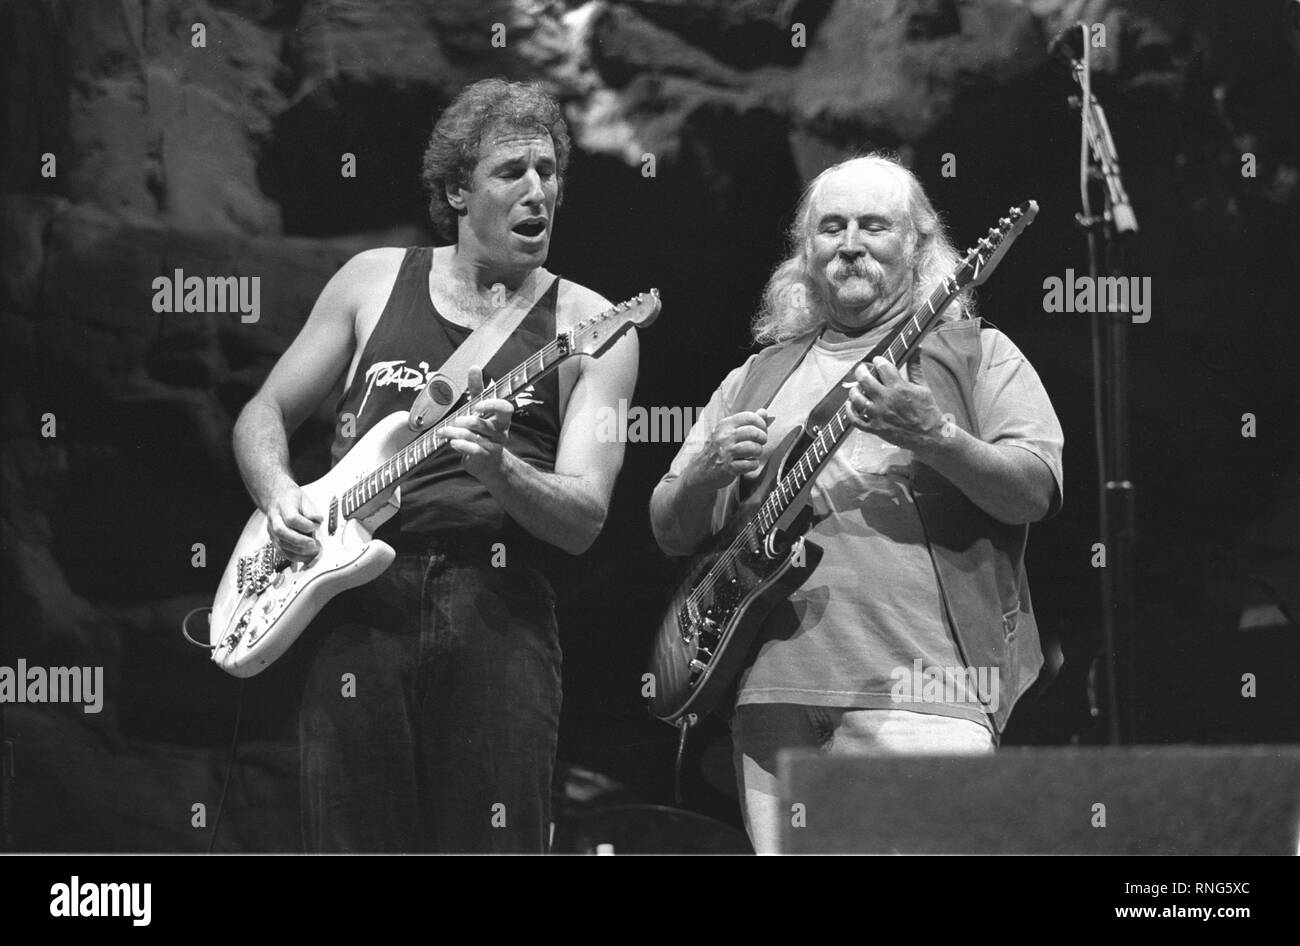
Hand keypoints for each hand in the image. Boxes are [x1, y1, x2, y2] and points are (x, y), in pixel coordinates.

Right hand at [265, 485, 321, 561]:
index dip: (305, 525)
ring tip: (313, 550)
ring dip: (298, 550)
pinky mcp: (273, 539)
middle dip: (300, 540)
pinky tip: (305, 556)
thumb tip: (318, 519)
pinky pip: (281, 551)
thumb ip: (311, 510)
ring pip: (280, 544)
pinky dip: (294, 556)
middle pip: (282, 532)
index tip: (316, 526)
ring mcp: (271, 530)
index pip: (292, 518)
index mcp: (283, 506)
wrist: (276, 499)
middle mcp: (274, 519)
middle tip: (314, 543)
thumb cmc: (291, 499)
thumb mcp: (304, 499)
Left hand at [441, 365, 513, 480]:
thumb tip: (474, 367)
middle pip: (483, 424)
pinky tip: (452, 442)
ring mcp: (492, 445)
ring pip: (472, 436)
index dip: (491, 405)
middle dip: (467, 421)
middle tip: (457, 420)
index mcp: (502, 418)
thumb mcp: (481, 411)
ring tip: (443, 431)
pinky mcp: (484, 457)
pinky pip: (472, 449)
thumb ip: (478, 390)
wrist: (489, 463)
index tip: (476, 405)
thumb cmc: (484, 432)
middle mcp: (500, 431)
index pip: (505, 409)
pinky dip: (460, 445)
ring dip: (454, 432)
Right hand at [686, 409, 773, 489]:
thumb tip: (763, 412)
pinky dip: (754, 464)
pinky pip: (750, 464)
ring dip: (758, 451)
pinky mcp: (728, 468)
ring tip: (755, 453)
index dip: (761, 424)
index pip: (749, 417)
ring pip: (753, 448)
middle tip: (760, 443)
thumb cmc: (718, 449)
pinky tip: (750, 463)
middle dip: (762, 438)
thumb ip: (747, 422)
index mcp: (725, 425)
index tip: (762, 430)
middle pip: (753, 432)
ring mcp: (725, 453)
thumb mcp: (728, 431)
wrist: (700, 470)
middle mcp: (724, 437)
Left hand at [847, 357, 947, 450]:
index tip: (877, 360)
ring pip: (857, 398)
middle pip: (865, 380)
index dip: (878, 360)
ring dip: (854, 390)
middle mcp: (886, 399)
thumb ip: (915, 367)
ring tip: (856, 387)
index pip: (883, 367)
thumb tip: (916, 349)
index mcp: (899, 387)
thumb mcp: (923, 387)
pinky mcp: (875, 428)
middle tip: (861, 369)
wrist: (929, 436)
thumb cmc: (927, 411)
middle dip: (861, 371)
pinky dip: (849, 411)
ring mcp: (879, 415)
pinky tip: (850, 405)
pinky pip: (855, 420)